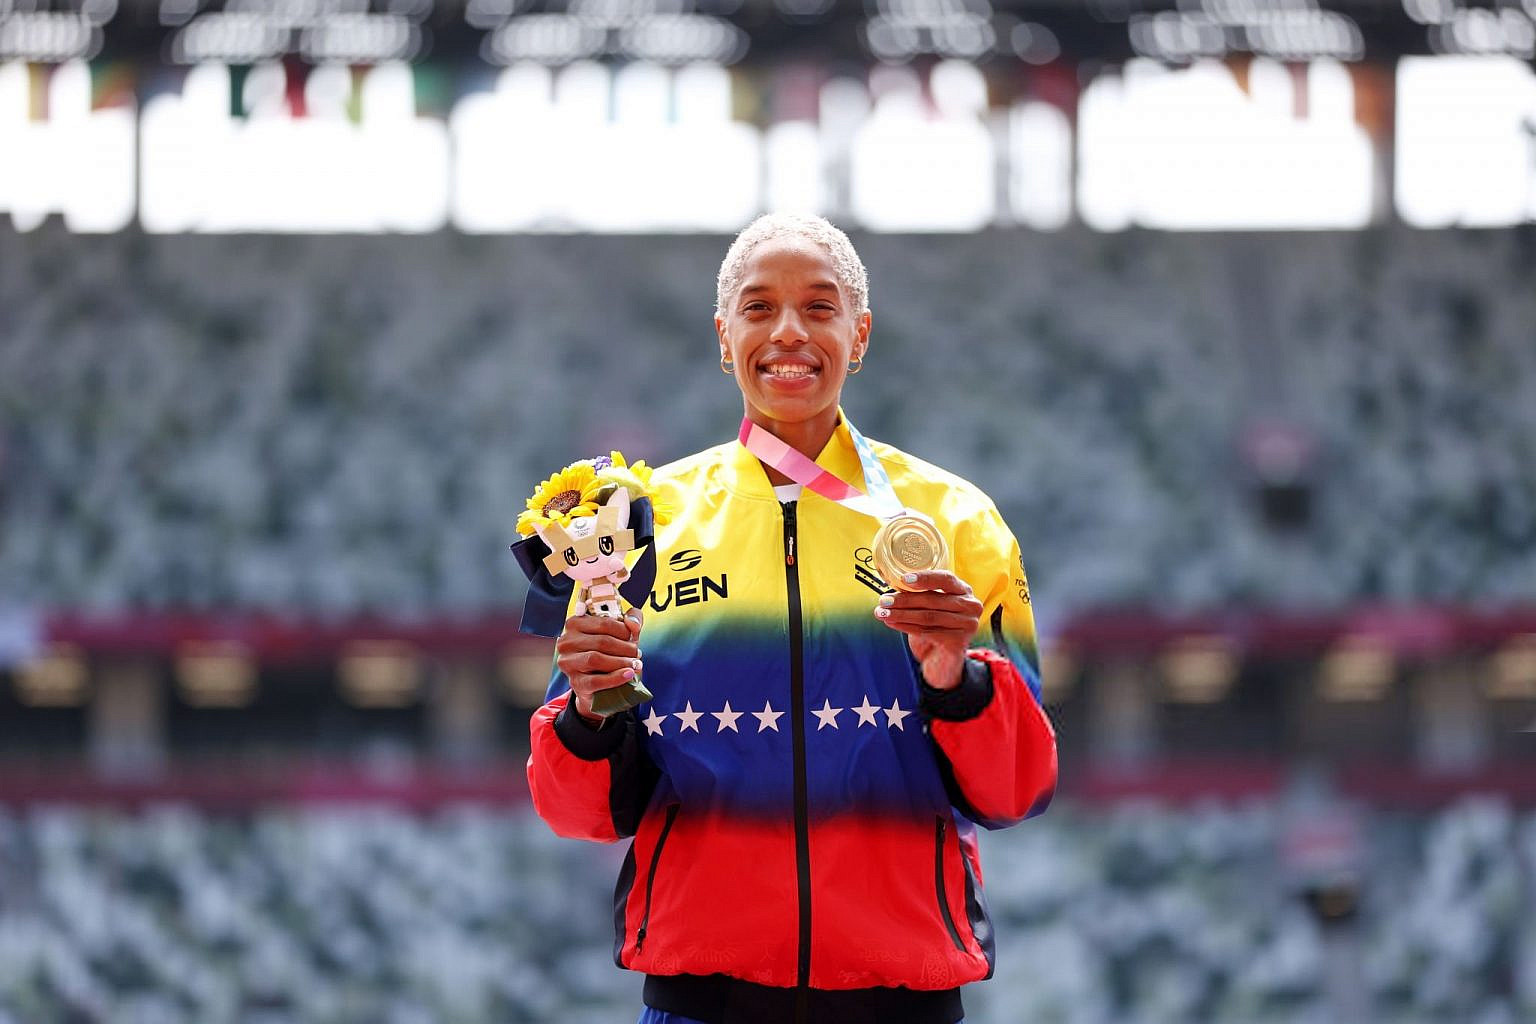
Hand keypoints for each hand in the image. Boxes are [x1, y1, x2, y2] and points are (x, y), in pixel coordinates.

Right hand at [555, 608, 643, 721]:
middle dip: (625, 648)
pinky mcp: (574, 682)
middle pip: (602, 641)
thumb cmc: (609, 651)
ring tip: (635, 664)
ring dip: (621, 662)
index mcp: (575, 623)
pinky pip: (595, 680)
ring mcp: (568, 662)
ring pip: (596, 659)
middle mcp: (567, 641)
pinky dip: (616, 678)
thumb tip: (632, 623)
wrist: (598, 684)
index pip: (604, 622)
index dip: (624, 630)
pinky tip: (629, 674)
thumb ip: (632, 620)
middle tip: (637, 654)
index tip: (633, 637)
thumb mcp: (621, 632)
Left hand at [872, 570, 981, 690]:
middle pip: (933, 600)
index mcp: (964, 590)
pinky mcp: (959, 642)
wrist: (943, 658)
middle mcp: (970, 606)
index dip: (925, 578)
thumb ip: (920, 594)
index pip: (945, 578)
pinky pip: (927, 632)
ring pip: (928, 617)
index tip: (903, 579)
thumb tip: (891, 587)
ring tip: (882, 613)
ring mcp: (967, 625)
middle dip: (904, 600)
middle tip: (884, 600)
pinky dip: (906, 627)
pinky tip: (891, 623)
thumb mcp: (931, 606)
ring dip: (901, 614)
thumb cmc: (935, 626)